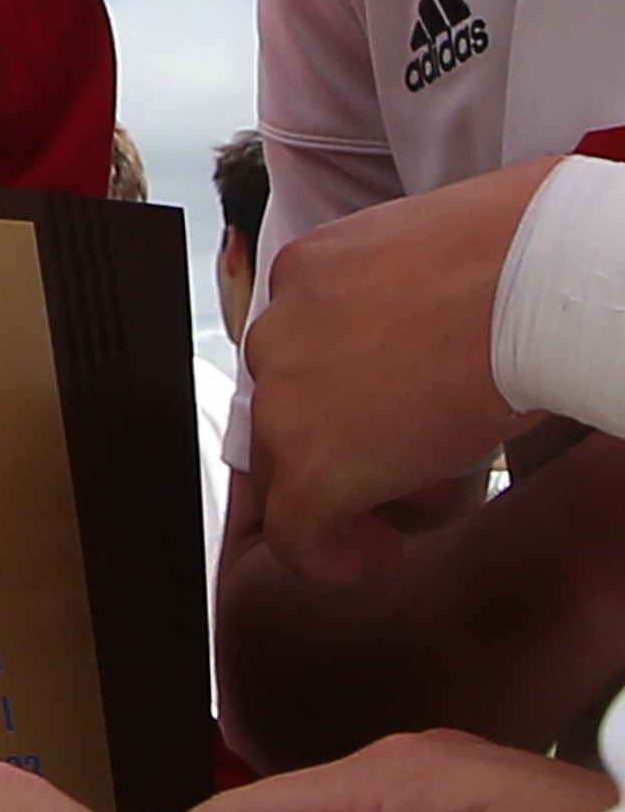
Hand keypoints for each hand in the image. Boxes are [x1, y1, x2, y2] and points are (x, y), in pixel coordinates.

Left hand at [247, 166, 557, 580]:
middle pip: (287, 407)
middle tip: (412, 460)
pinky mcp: (311, 469)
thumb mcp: (434, 254)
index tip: (390, 411)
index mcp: (304, 271)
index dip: (343, 388)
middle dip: (342, 439)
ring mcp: (285, 402)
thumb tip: (441, 330)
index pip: (299, 346)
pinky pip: (293, 535)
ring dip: (346, 490)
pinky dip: (326, 556)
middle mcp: (277, 331)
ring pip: (289, 469)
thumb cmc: (520, 257)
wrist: (534, 285)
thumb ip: (406, 294)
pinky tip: (376, 555)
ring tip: (424, 496)